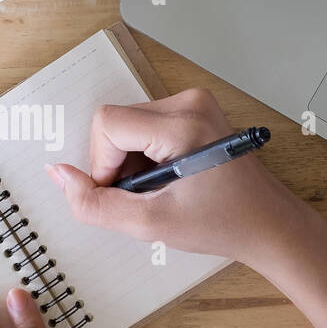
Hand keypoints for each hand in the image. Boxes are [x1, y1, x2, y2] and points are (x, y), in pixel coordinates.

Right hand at [46, 88, 311, 271]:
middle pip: (116, 122)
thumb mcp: (150, 224)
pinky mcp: (197, 109)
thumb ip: (95, 203)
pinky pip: (146, 124)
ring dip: (131, 160)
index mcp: (182, 125)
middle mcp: (189, 102)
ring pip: (128, 123)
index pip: (107, 124)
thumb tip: (57, 174)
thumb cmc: (220, 225)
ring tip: (160, 190)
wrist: (269, 224)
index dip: (102, 164)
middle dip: (117, 163)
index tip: (124, 194)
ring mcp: (195, 102)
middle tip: (144, 196)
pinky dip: (145, 153)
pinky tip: (169, 177)